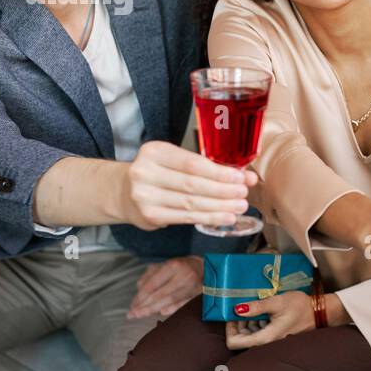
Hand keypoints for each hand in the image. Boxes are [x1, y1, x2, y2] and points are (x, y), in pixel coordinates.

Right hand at [116, 141, 257, 230]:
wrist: (124, 192)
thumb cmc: (159, 173)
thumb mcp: (175, 161)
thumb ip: (206, 167)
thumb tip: (246, 176)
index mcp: (155, 152)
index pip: (192, 163)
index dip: (219, 172)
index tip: (241, 177)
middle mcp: (145, 173)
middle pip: (193, 184)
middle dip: (223, 190)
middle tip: (244, 193)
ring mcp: (145, 196)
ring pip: (191, 203)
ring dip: (220, 206)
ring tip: (240, 206)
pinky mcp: (150, 215)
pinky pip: (186, 217)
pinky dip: (209, 218)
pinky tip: (226, 218)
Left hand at [128, 256, 202, 318]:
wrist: (204, 267)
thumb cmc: (180, 267)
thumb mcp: (163, 265)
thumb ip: (149, 276)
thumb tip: (139, 290)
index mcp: (172, 266)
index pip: (152, 284)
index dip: (140, 297)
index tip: (132, 306)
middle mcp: (183, 275)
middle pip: (160, 294)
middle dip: (145, 306)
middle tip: (133, 314)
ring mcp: (192, 285)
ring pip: (170, 300)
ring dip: (154, 309)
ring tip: (141, 315)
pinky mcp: (198, 294)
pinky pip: (183, 304)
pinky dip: (172, 309)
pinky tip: (161, 313)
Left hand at [226, 291, 316, 348]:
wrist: (320, 312)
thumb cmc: (300, 307)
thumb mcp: (276, 302)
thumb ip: (256, 307)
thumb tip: (237, 309)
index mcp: (265, 338)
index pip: (235, 343)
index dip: (230, 329)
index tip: (233, 315)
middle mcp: (267, 343)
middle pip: (241, 340)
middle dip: (238, 324)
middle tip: (242, 309)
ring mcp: (272, 341)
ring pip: (250, 336)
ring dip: (248, 323)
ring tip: (255, 309)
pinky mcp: (276, 337)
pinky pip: (260, 333)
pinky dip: (257, 324)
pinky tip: (264, 313)